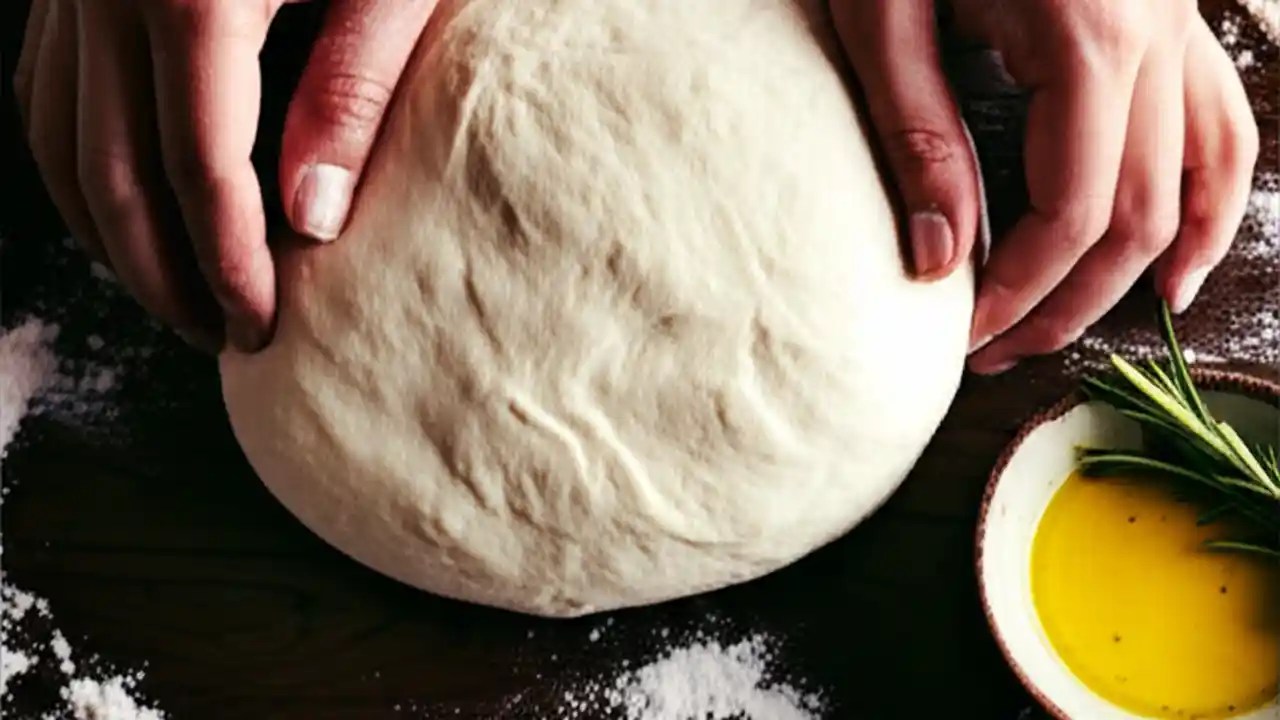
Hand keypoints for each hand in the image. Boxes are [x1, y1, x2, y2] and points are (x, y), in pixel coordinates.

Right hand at [14, 0, 438, 352]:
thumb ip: (352, 93)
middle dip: (164, 276)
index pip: (203, 174)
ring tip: (177, 297)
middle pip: (114, 176)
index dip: (231, 266)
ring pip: (61, 146)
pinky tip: (125, 210)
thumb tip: (310, 225)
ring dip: (111, 239)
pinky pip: (44, 95)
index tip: (262, 327)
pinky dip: (79, 169)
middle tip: (219, 337)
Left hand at [833, 0, 1257, 373]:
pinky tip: (1182, 256)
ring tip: (1092, 332)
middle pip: (1139, 213)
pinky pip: (1222, 122)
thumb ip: (915, 134)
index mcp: (1082, 38)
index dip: (1022, 290)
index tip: (963, 332)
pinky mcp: (1171, 18)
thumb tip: (939, 259)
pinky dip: (1213, 197)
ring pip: (1200, 175)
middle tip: (997, 349)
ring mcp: (1176, 24)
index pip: (1073, 212)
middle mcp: (1152, 36)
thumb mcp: (882, 17)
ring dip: (1149, 267)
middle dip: (1068, 299)